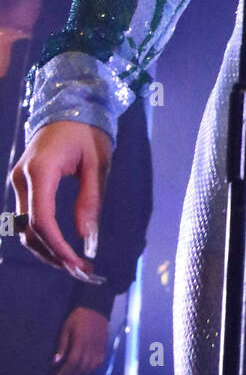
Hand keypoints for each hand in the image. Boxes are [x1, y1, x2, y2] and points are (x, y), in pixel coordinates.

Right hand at [10, 122, 111, 281]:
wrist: (70, 104)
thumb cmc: (88, 131)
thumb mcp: (98, 164)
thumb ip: (90, 201)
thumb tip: (88, 239)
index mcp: (41, 170)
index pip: (41, 220)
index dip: (58, 247)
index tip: (77, 264)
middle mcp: (22, 178)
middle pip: (29, 230)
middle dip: (53, 255)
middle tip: (80, 271)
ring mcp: (18, 181)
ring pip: (23, 228)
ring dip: (46, 250)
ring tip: (73, 264)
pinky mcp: (21, 183)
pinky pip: (26, 217)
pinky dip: (41, 236)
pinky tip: (61, 247)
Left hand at [52, 307, 109, 374]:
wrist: (96, 307)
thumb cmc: (78, 317)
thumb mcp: (66, 328)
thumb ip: (62, 345)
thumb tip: (55, 362)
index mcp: (81, 341)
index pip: (73, 362)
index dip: (65, 373)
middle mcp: (91, 347)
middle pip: (81, 368)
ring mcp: (99, 348)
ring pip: (90, 368)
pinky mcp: (104, 348)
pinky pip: (98, 364)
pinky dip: (91, 370)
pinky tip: (83, 371)